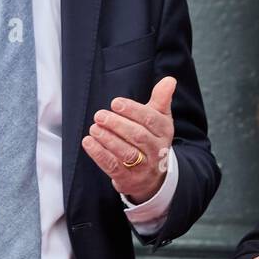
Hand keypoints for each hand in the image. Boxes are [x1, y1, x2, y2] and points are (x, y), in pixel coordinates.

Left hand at [83, 75, 175, 203]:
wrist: (152, 176)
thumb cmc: (151, 139)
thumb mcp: (159, 119)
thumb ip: (161, 99)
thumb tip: (170, 80)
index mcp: (164, 132)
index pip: (151, 120)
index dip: (133, 110)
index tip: (115, 103)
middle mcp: (156, 150)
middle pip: (138, 136)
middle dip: (118, 125)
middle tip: (100, 115)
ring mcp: (143, 167)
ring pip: (126, 152)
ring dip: (108, 139)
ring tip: (94, 128)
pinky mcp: (128, 178)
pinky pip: (113, 166)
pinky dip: (100, 154)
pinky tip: (89, 142)